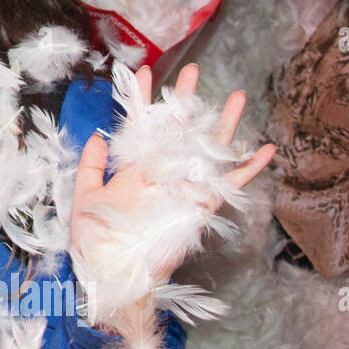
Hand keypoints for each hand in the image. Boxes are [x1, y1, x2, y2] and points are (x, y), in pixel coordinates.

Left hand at [69, 62, 275, 278]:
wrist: (110, 277)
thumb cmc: (94, 242)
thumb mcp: (84, 197)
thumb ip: (90, 166)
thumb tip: (97, 134)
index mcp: (133, 170)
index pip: (140, 127)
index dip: (143, 101)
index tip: (145, 73)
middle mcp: (161, 175)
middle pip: (178, 131)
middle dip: (185, 102)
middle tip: (193, 71)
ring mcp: (182, 189)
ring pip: (208, 151)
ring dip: (223, 125)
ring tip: (237, 97)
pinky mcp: (199, 208)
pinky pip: (228, 186)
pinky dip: (247, 170)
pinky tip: (264, 150)